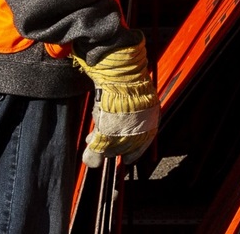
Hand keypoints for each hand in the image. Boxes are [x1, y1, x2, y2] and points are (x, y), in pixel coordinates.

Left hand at [73, 37, 158, 167]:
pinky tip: (98, 117)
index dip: (117, 157)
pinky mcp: (133, 94)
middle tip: (94, 145)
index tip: (104, 157)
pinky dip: (109, 118)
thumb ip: (98, 152)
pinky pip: (121, 111)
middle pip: (128, 139)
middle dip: (108, 145)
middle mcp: (148, 120)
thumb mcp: (105, 136)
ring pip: (122, 125)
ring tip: (91, 134)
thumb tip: (93, 164)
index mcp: (147, 133)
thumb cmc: (116, 107)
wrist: (119, 74)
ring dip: (105, 132)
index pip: (134, 153)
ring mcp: (142, 106)